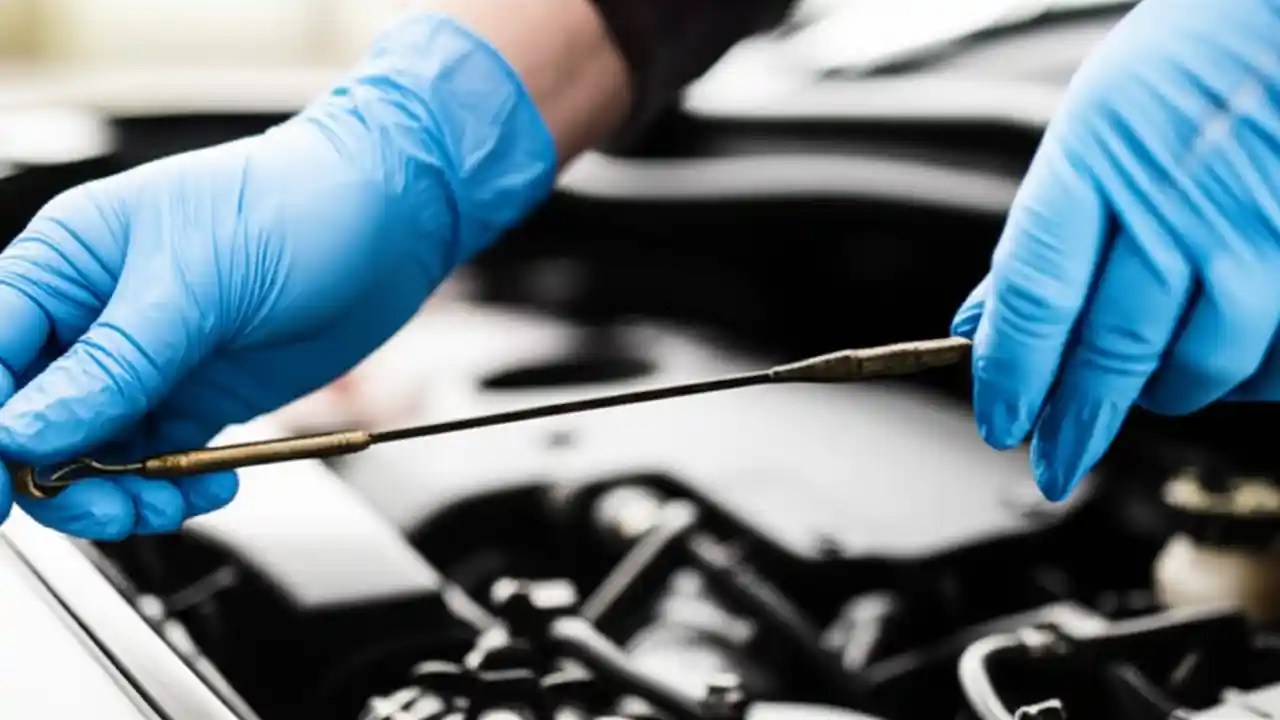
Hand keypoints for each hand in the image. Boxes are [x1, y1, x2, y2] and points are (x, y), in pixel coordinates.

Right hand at [0, 14, 555, 538]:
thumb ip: (111, 364)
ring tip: (164, 501)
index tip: (4, 484)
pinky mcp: (197, 398)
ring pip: (89, 454)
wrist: (391, 220)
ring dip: (116, 493)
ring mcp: (146, 363)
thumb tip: (23, 432)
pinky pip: (157, 461)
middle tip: (107, 502)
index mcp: (66, 265)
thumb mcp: (194, 283)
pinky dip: (172, 487)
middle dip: (52, 475)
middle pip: (30, 419)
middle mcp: (95, 318)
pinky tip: (207, 487)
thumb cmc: (295, 205)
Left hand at [951, 0, 1279, 500]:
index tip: (1000, 422)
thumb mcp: (1092, 127)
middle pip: (1111, 347)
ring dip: (1160, 396)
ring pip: (1201, 365)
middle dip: (1074, 420)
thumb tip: (980, 327)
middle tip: (1052, 459)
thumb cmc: (1189, 68)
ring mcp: (1259, 225)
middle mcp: (1179, 196)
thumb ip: (1044, 233)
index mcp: (1098, 155)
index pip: (1035, 298)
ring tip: (1137, 393)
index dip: (1012, 376)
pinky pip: (1277, 357)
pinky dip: (1246, 380)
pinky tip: (1222, 368)